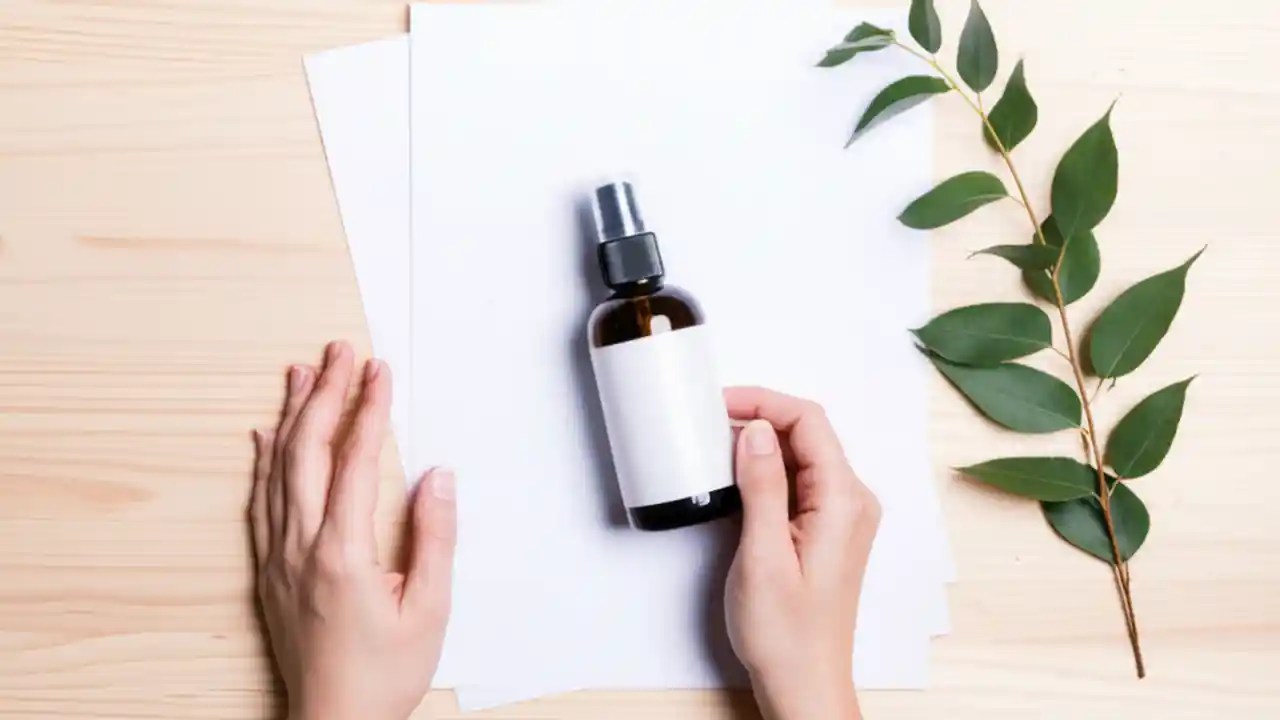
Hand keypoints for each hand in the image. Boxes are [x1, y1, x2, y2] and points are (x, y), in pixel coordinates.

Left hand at [249, 341, 456, 719]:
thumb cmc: (381, 676)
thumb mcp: (429, 609)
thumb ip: (434, 537)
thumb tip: (436, 477)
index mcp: (344, 554)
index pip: (355, 460)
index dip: (369, 409)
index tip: (379, 370)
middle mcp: (303, 548)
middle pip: (307, 451)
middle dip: (326, 393)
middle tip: (340, 352)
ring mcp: (280, 559)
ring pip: (277, 469)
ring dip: (291, 416)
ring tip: (302, 374)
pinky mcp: (270, 573)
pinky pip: (261, 502)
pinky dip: (262, 463)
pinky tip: (265, 438)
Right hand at [722, 387, 880, 719]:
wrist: (804, 682)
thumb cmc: (785, 633)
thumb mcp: (763, 555)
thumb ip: (763, 486)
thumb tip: (757, 430)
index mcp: (844, 502)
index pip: (810, 422)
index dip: (764, 401)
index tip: (721, 403)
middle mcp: (852, 501)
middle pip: (809, 432)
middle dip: (761, 415)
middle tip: (711, 421)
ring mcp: (842, 515)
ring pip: (803, 454)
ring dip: (763, 441)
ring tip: (717, 446)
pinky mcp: (826, 529)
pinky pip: (801, 480)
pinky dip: (768, 468)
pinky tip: (739, 477)